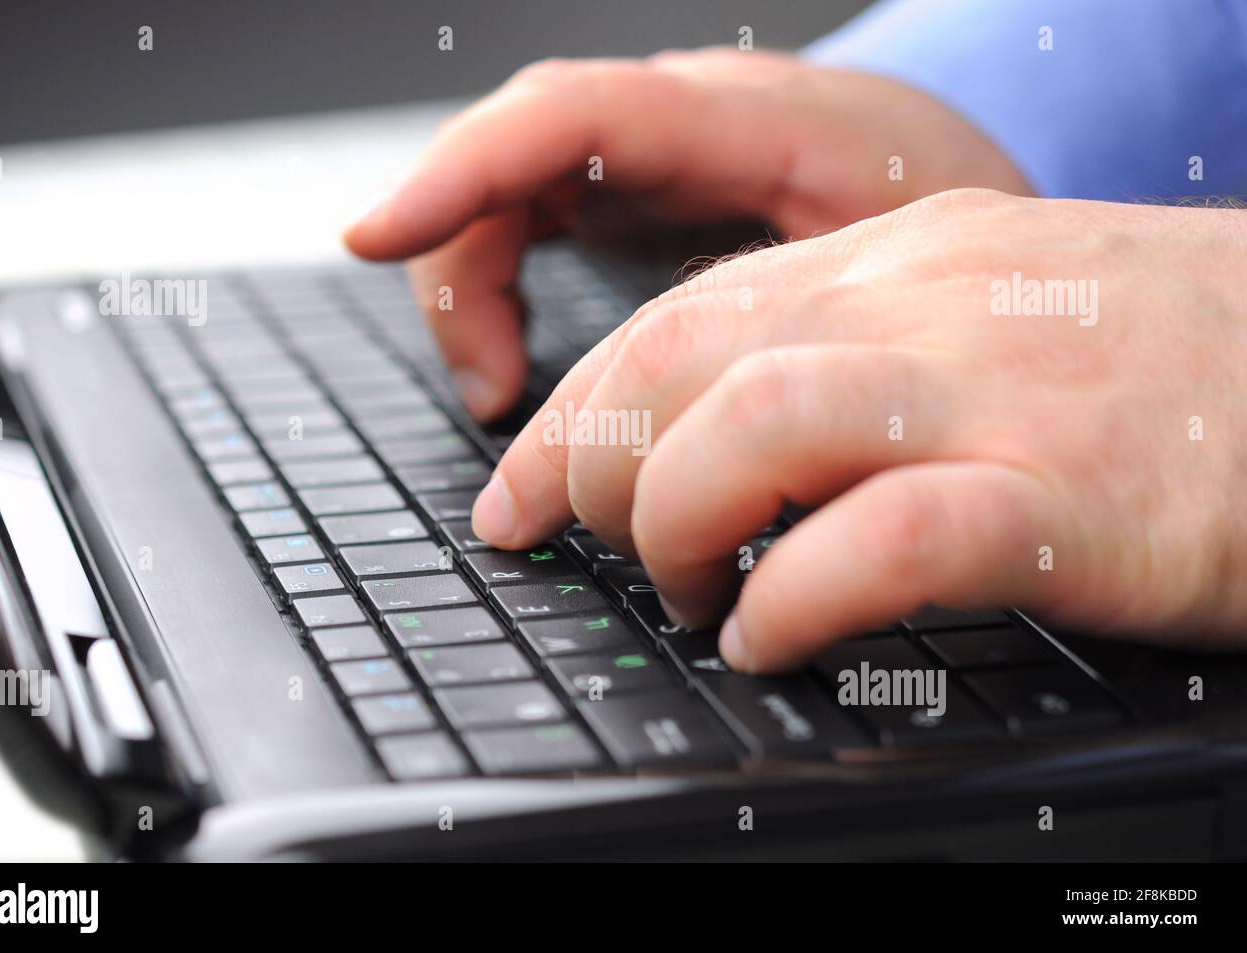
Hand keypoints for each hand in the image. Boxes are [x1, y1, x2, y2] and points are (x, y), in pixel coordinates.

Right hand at [345, 49, 1030, 417]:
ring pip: (506, 192)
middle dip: (456, 261)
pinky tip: (520, 367)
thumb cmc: (964, 228)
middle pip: (512, 154)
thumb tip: (716, 436)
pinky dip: (498, 293)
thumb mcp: (914, 274)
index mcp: (752, 121)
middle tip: (488, 393)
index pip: (572, 115)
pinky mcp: (639, 191)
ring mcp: (655, 154)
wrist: (982, 186)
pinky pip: (528, 219)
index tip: (373, 234)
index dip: (463, 169)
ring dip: (472, 291)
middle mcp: (684, 122)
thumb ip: (815, 320)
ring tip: (502, 397)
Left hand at [466, 189, 1246, 671]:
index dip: (571, 412)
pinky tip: (775, 638)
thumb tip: (720, 434)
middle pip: (678, 358)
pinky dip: (797, 601)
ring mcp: (994, 393)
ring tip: (689, 593)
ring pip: (751, 428)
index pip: (676, 315)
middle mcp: (924, 304)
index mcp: (897, 259)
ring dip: (675, 524)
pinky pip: (883, 541)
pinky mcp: (1067, 499)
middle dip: (585, 465)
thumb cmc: (1168, 363)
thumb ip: (853, 354)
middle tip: (572, 543)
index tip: (517, 492)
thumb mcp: (985, 313)